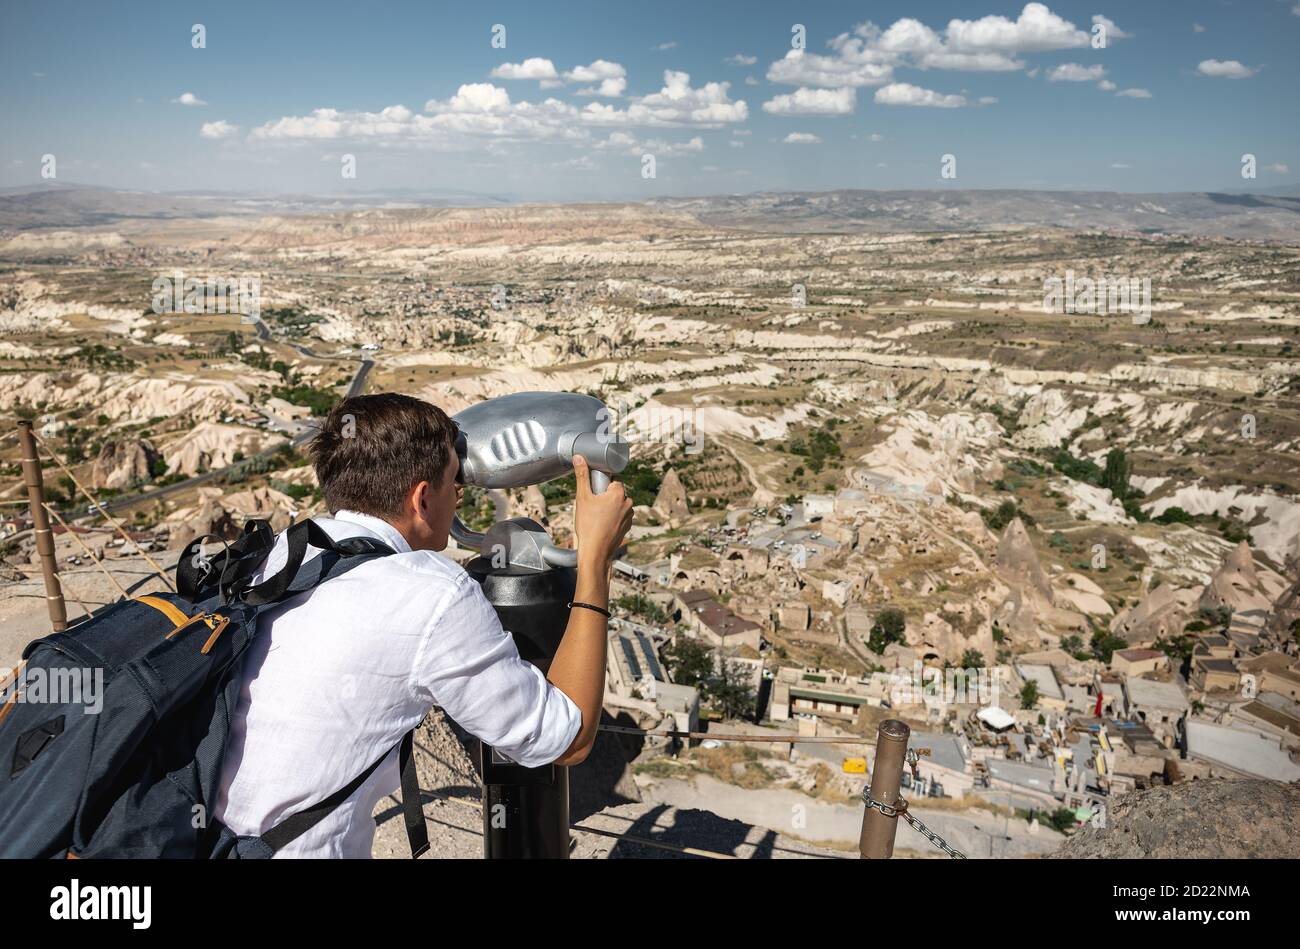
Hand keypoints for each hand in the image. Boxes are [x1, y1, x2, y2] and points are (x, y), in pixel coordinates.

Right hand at [572, 454, 632, 570]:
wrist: (595, 551)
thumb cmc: (588, 526)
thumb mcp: (582, 498)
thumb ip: (582, 476)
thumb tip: (579, 458)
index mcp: (619, 494)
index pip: (613, 480)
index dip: (601, 486)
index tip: (594, 494)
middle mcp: (628, 504)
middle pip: (615, 492)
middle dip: (605, 497)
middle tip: (593, 507)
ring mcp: (630, 516)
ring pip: (618, 505)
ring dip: (609, 508)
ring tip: (596, 517)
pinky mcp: (628, 526)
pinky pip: (620, 516)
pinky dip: (612, 518)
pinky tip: (601, 525)